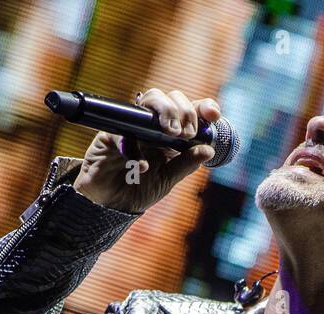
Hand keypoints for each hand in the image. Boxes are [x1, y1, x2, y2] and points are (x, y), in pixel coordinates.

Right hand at [72, 88, 219, 213]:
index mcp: (170, 134)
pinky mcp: (110, 135)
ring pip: (149, 101)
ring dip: (165, 111)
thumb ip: (186, 164)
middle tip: (186, 133)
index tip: (213, 115)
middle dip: (183, 110)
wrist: (110, 205)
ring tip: (172, 134)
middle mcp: (152, 125)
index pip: (189, 111)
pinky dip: (134, 148)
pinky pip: (124, 133)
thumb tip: (209, 150)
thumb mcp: (167, 179)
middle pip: (170, 98)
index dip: (203, 107)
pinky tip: (141, 166)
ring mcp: (131, 126)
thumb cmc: (139, 190)